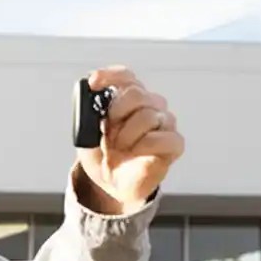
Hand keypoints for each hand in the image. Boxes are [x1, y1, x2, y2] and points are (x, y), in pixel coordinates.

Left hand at [77, 66, 184, 213]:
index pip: (126, 77)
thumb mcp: (86, 137)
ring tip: (119, 149)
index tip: (92, 83)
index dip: (110, 76)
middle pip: (135, 94)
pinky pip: (164, 137)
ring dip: (125, 135)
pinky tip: (135, 152)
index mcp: (128, 100)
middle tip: (107, 135)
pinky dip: (144, 145)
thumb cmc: (104, 157)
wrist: (112, 184)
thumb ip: (87, 119)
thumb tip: (87, 105)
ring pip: (147, 115)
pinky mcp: (174, 143)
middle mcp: (150, 106)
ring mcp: (164, 123)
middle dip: (115, 114)